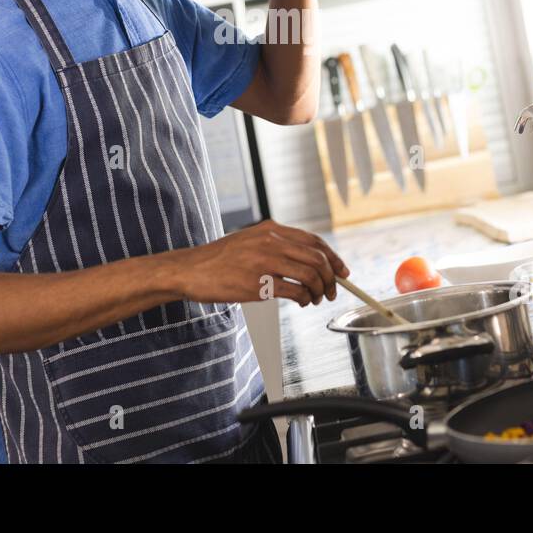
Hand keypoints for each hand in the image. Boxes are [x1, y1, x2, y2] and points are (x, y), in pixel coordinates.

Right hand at [168, 219, 348, 307]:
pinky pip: (295, 291)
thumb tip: (308, 261)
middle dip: (331, 277)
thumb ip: (275, 245)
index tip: (342, 271)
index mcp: (270, 229)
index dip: (332, 257)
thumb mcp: (249, 241)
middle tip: (332, 291)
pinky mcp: (258, 283)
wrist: (190, 269)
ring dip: (319, 291)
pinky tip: (301, 302)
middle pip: (317, 258)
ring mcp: (264, 261)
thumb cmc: (219, 260)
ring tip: (314, 300)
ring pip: (310, 275)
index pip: (313, 241)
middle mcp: (270, 241)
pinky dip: (304, 299)